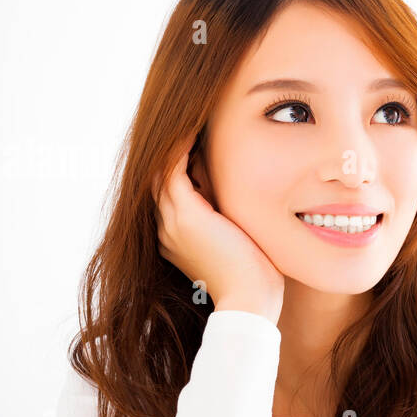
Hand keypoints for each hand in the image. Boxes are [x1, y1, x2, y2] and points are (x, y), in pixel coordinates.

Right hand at [154, 130, 285, 321]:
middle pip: (161, 175)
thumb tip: (254, 194)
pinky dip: (179, 145)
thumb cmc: (256, 280)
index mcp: (178, 235)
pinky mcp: (185, 214)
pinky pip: (172, 166)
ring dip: (174, 140)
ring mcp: (172, 220)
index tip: (200, 140)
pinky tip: (193, 124)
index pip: (173, 189)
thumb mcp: (242, 241)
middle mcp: (167, 226)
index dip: (182, 163)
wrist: (251, 304)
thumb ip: (236, 218)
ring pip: (162, 167)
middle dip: (172, 147)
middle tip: (191, 118)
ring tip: (191, 113)